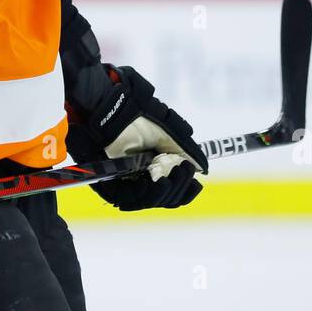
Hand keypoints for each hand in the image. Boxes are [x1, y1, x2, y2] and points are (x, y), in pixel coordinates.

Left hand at [64, 63, 207, 211]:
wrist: (115, 109)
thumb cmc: (140, 117)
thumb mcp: (170, 134)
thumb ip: (186, 152)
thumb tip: (203, 169)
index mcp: (155, 169)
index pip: (173, 192)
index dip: (186, 191)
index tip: (197, 184)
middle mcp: (141, 179)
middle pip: (164, 199)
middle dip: (179, 188)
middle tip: (184, 170)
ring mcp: (125, 183)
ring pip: (149, 201)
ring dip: (166, 192)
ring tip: (172, 176)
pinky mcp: (109, 186)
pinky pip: (129, 199)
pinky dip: (146, 193)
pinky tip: (156, 183)